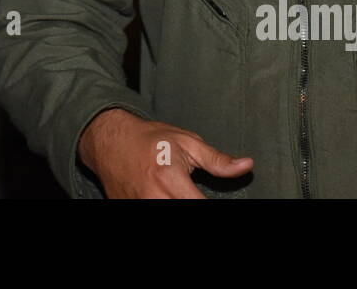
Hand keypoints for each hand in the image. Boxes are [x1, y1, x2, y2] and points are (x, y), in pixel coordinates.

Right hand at [78, 108, 252, 198]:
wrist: (109, 142)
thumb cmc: (150, 139)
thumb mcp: (187, 143)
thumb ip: (217, 160)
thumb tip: (247, 166)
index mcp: (170, 180)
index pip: (201, 207)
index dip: (214, 206)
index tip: (217, 200)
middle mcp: (153, 198)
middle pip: (186, 213)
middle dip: (194, 203)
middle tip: (194, 193)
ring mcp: (138, 207)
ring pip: (168, 215)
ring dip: (180, 204)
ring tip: (180, 193)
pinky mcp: (128, 210)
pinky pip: (153, 215)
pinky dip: (163, 204)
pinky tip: (166, 196)